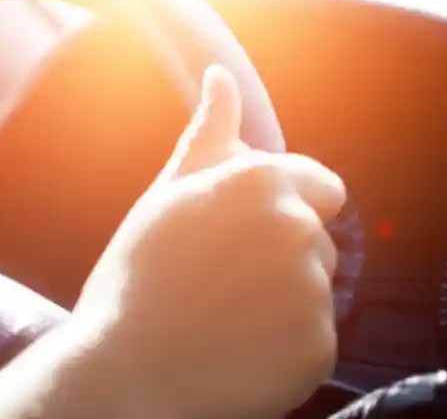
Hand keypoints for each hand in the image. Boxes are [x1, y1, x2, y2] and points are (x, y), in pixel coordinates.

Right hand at [71, 65, 344, 417]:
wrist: (125, 371)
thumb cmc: (135, 278)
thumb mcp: (166, 195)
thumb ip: (208, 134)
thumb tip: (222, 75)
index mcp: (263, 182)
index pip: (321, 186)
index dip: (281, 209)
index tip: (238, 236)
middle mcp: (299, 229)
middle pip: (316, 240)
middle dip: (279, 257)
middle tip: (217, 282)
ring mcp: (313, 292)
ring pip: (314, 290)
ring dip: (282, 302)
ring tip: (222, 318)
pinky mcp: (320, 347)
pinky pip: (314, 339)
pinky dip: (284, 348)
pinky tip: (236, 350)